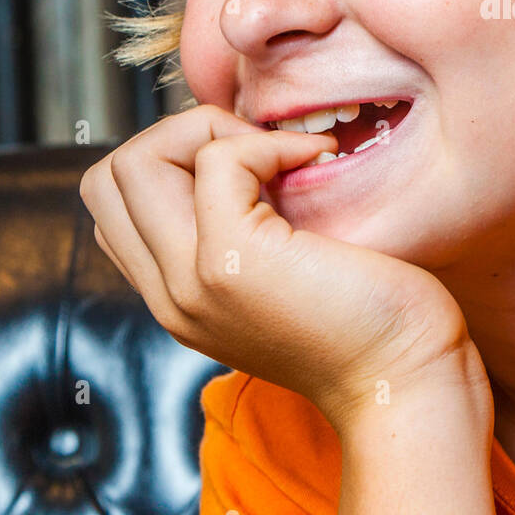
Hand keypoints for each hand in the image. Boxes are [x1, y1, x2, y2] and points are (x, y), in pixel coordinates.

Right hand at [80, 105, 479, 433]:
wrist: (405, 380)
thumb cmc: (373, 318)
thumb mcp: (286, 272)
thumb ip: (244, 230)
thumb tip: (236, 145)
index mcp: (178, 298)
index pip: (115, 205)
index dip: (172, 161)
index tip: (247, 165)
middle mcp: (170, 296)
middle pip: (109, 177)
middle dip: (177, 136)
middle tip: (257, 152)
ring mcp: (192, 282)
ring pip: (136, 161)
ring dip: (209, 133)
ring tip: (278, 157)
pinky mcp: (231, 262)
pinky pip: (217, 160)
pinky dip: (266, 141)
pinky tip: (315, 159)